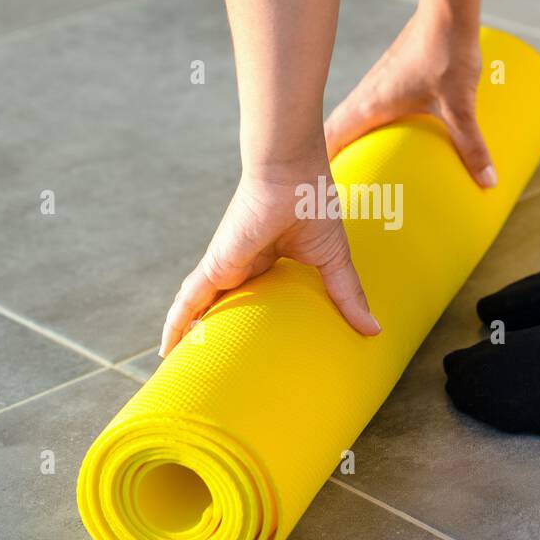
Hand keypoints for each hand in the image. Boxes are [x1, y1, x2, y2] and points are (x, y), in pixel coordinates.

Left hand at [158, 163, 380, 356]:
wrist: (291, 173)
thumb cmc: (311, 203)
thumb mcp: (332, 261)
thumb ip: (346, 296)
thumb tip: (374, 330)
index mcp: (265, 261)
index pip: (252, 296)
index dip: (247, 319)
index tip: (247, 347)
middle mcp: (240, 265)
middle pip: (220, 306)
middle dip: (212, 332)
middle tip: (208, 367)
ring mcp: (225, 266)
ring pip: (198, 308)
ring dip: (188, 332)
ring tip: (178, 363)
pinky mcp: (215, 266)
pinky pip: (188, 300)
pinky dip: (176, 322)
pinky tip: (165, 347)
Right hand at [324, 13, 495, 187]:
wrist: (448, 9)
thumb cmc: (446, 53)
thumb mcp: (460, 106)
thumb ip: (472, 146)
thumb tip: (489, 184)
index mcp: (368, 108)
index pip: (328, 142)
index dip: (319, 168)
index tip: (317, 193)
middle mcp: (365, 95)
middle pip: (335, 133)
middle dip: (334, 160)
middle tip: (341, 188)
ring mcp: (377, 83)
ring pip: (351, 118)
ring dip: (350, 140)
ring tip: (360, 167)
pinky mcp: (393, 75)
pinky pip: (371, 107)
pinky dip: (368, 124)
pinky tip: (388, 132)